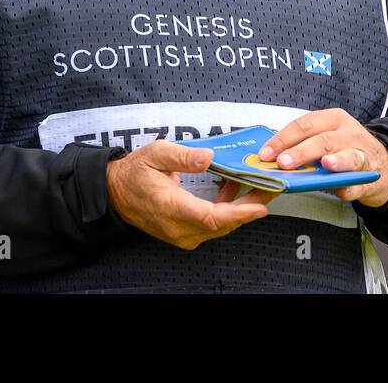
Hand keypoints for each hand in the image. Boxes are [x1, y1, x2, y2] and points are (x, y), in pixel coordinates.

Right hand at [105, 140, 277, 249]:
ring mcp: (182, 233)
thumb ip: (182, 156)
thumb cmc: (134, 173)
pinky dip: (227, 208)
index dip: (238, 213)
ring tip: (258, 184)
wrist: (115, 193)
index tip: (260, 206)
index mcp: (171, 207)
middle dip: (250, 207)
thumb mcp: (155, 154)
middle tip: (272, 187)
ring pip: (220, 226)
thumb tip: (208, 157)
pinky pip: (212, 224)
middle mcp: (178, 226)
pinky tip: (233, 187)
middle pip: (222, 223)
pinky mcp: (185, 232)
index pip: (210, 217)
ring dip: (241, 207)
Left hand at [258, 109, 387, 207]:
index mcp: (333, 119)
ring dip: (336, 161)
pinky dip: (351, 188)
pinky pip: (360, 182)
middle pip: (322, 140)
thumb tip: (273, 157)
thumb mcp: (326, 136)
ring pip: (348, 156)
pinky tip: (343, 191)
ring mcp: (362, 153)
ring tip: (326, 165)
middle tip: (284, 163)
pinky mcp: (371, 176)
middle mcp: (348, 133)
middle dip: (301, 152)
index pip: (304, 125)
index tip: (267, 153)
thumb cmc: (346, 148)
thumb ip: (304, 144)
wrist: (382, 162)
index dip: (283, 139)